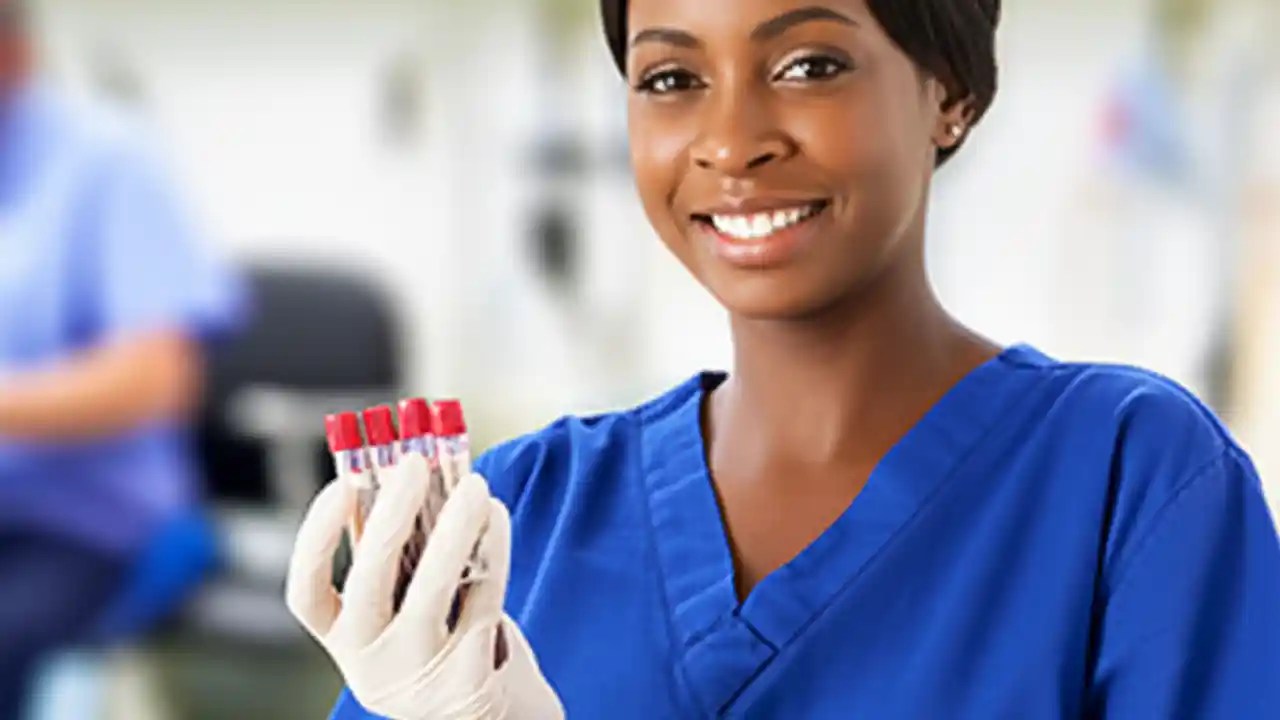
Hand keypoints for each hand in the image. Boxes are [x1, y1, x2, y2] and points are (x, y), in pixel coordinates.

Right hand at [286, 455, 562, 719]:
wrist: (478, 716)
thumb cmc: (432, 639)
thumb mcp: (395, 611)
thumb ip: (391, 555)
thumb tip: (405, 469)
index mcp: (340, 637)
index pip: (307, 592)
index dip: (317, 537)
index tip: (341, 484)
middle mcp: (370, 661)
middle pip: (371, 582)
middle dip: (393, 515)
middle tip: (415, 463)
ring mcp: (420, 671)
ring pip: (434, 589)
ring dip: (455, 528)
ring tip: (475, 484)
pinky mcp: (470, 675)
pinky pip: (482, 600)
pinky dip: (492, 551)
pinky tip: (496, 514)